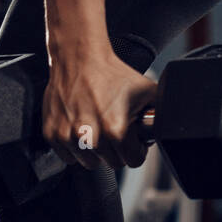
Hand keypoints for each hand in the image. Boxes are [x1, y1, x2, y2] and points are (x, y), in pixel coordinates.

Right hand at [42, 48, 157, 171]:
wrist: (80, 57)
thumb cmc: (110, 72)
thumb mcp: (146, 91)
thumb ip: (159, 114)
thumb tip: (169, 127)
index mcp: (115, 130)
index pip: (132, 161)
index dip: (136, 150)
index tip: (132, 141)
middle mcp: (90, 137)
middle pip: (112, 164)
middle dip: (116, 151)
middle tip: (114, 130)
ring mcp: (68, 136)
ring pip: (89, 163)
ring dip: (95, 151)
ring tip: (97, 127)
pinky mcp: (52, 133)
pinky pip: (68, 157)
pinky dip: (75, 147)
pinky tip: (81, 127)